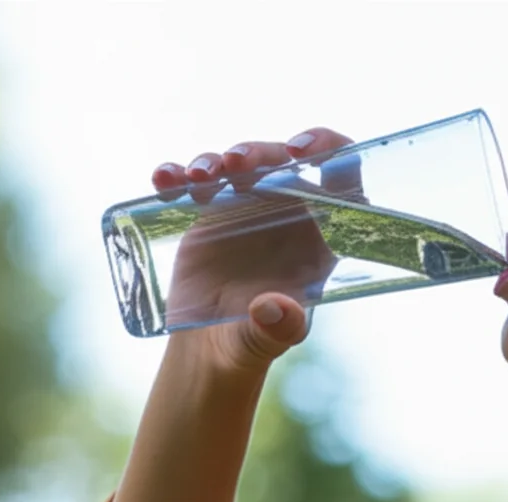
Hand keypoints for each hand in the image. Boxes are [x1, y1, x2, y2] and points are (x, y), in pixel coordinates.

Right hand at [151, 128, 358, 370]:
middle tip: (236, 163)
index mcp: (323, 234)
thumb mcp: (268, 339)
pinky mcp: (213, 212)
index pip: (343, 177)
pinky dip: (178, 174)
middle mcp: (291, 213)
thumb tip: (273, 309)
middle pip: (285, 163)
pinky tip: (164, 180)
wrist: (209, 346)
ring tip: (195, 178)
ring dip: (217, 159)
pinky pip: (197, 181)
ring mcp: (251, 208)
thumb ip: (277, 327)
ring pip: (240, 164)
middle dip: (262, 153)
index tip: (304, 149)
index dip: (332, 149)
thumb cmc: (252, 342)